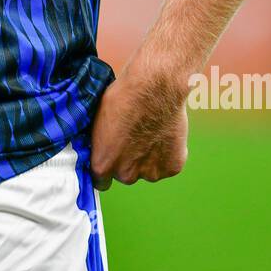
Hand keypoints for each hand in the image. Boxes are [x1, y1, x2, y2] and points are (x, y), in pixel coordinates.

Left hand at [90, 65, 188, 191]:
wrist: (154, 89)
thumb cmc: (123, 98)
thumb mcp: (98, 121)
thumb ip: (101, 143)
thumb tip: (100, 146)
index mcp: (102, 165)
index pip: (101, 181)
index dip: (107, 167)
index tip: (113, 156)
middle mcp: (125, 175)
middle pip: (126, 175)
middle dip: (129, 161)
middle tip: (134, 136)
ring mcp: (151, 174)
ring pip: (149, 170)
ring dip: (150, 158)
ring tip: (152, 131)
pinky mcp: (172, 167)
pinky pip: (168, 164)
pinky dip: (168, 153)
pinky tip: (166, 132)